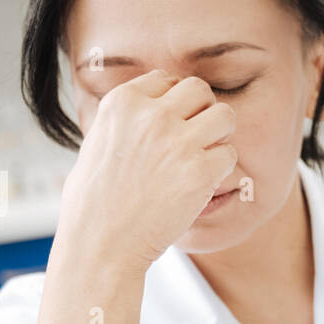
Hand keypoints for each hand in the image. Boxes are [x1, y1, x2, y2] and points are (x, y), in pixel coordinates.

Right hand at [58, 70, 237, 276]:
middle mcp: (151, 115)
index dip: (175, 103)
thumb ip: (127, 120)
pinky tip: (202, 184)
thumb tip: (153, 106)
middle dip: (202, 112)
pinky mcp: (199, 171)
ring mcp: (177, 141)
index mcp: (122, 103)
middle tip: (196, 139)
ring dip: (220, 135)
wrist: (100, 243)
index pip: (166, 80)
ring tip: (204, 158)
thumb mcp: (97, 142)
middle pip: (199, 90)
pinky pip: (229, 155)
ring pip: (224, 116)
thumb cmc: (94, 202)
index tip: (172, 125)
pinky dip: (221, 169)